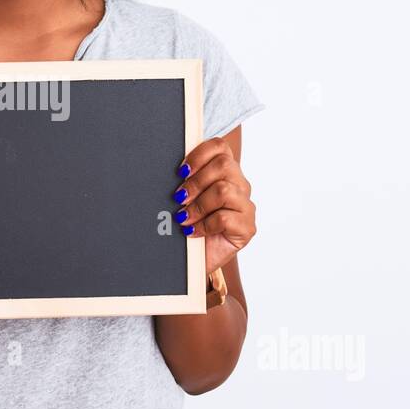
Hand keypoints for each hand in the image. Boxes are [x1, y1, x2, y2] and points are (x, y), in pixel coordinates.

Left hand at [171, 135, 256, 275]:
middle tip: (178, 198)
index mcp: (226, 172)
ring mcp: (246, 206)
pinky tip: (192, 232)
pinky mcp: (247, 228)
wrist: (194, 261)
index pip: (220, 147)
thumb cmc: (188, 224)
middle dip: (195, 182)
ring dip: (198, 205)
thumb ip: (183, 180)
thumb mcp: (184, 198)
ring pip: (224, 190)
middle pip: (224, 165)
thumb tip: (161, 166)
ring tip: (183, 218)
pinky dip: (204, 224)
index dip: (198, 155)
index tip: (180, 172)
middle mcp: (240, 185)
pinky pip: (225, 217)